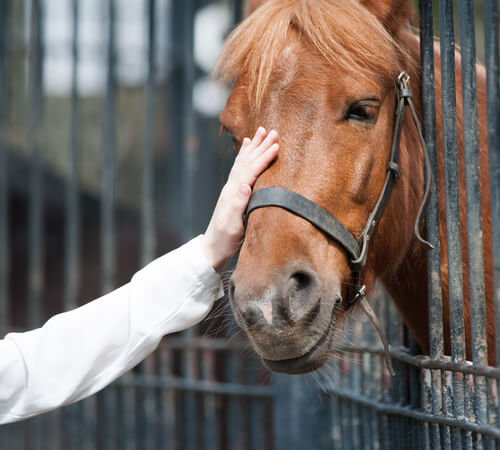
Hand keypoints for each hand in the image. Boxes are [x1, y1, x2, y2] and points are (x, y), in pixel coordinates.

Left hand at [201, 127, 278, 271]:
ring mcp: (231, 189)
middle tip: (272, 131)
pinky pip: (239, 168)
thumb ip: (238, 205)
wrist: (212, 248)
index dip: (264, 157)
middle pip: (247, 161)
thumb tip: (245, 186)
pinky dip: (244, 155)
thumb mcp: (233, 226)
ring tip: (260, 131)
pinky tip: (246, 147)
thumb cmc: (225, 240)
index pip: (251, 171)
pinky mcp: (232, 192)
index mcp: (234, 194)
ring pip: (243, 162)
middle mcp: (231, 187)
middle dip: (260, 146)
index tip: (277, 145)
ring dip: (253, 146)